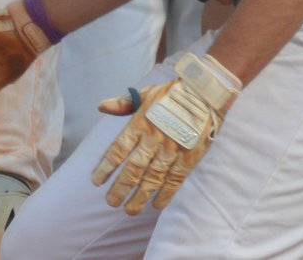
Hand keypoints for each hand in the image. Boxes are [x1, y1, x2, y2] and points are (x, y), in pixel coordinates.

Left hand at [91, 51, 241, 213]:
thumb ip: (124, 104)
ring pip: (153, 179)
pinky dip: (166, 194)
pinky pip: (175, 180)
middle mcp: (154, 139)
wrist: (205, 93)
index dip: (106, 167)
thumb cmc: (172, 94)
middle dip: (120, 188)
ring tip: (130, 210)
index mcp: (140, 123)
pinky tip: (156, 205)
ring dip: (140, 197)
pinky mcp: (189, 157)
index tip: (97, 181)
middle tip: (111, 202)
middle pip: (133, 169)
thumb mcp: (145, 94)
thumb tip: (101, 106)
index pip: (118, 150)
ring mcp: (172, 150)